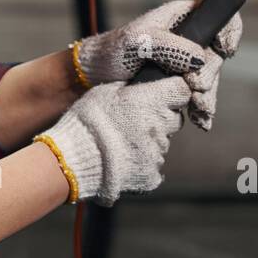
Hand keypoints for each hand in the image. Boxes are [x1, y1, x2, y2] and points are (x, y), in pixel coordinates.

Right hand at [36, 73, 191, 206]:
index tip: (164, 93)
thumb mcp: (105, 91)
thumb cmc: (87, 120)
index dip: (174, 91)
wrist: (75, 158)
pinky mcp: (152, 174)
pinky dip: (143, 161)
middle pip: (174, 118)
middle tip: (137, 119)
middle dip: (161, 117)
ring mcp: (157, 152)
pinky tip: (124, 159)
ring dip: (150, 140)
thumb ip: (130, 87)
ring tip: (124, 141)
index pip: (182, 91)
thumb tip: (142, 83)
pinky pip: (154, 165)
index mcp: (151, 101)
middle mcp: (160, 126)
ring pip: (162, 142)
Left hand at [73, 0, 243, 131]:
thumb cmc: (112, 52)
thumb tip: (200, 57)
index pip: (218, 15)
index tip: (225, 50)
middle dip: (211, 75)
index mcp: (181, 18)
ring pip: (210, 78)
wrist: (94, 80)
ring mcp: (184, 62)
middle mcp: (187, 38)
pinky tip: (199, 120)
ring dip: (207, 97)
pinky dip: (200, 109)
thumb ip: (171, 47)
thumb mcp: (138, 42)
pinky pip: (199, 95)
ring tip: (197, 112)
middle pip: (217, 54)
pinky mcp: (179, 83)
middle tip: (195, 88)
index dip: (228, 30)